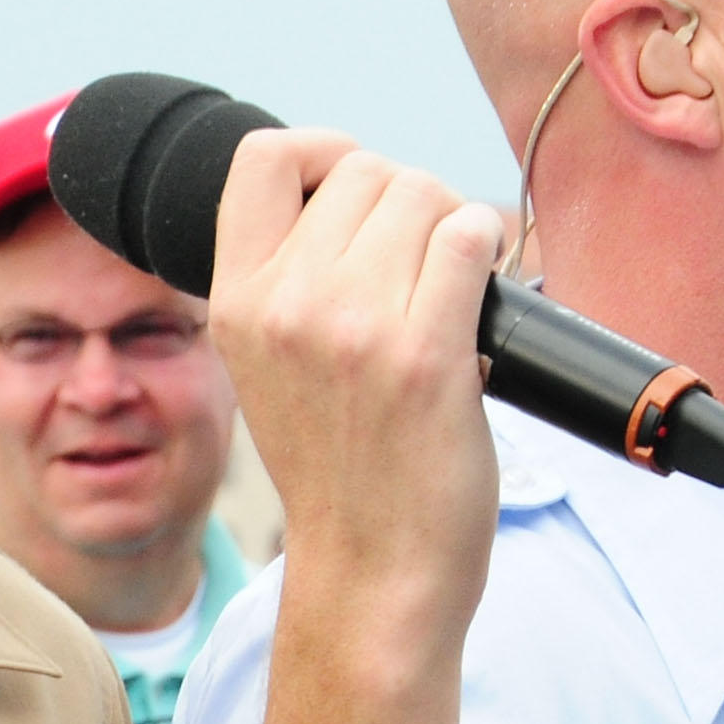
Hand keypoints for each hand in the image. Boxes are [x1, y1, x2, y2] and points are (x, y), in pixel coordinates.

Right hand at [203, 130, 506, 647]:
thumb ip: (291, 281)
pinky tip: (483, 293)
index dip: (322, 150)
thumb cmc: (344, 471)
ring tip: (452, 290)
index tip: (355, 187)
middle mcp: (285, 305)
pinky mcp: (424, 354)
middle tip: (423, 270)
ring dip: (453, 228)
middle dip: (408, 203)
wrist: (373, 573)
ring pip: (422, 194)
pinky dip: (488, 248)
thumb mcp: (271, 367)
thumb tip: (362, 190)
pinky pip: (469, 238)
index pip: (263, 156)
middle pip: (365, 170)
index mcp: (236, 302)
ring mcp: (352, 328)